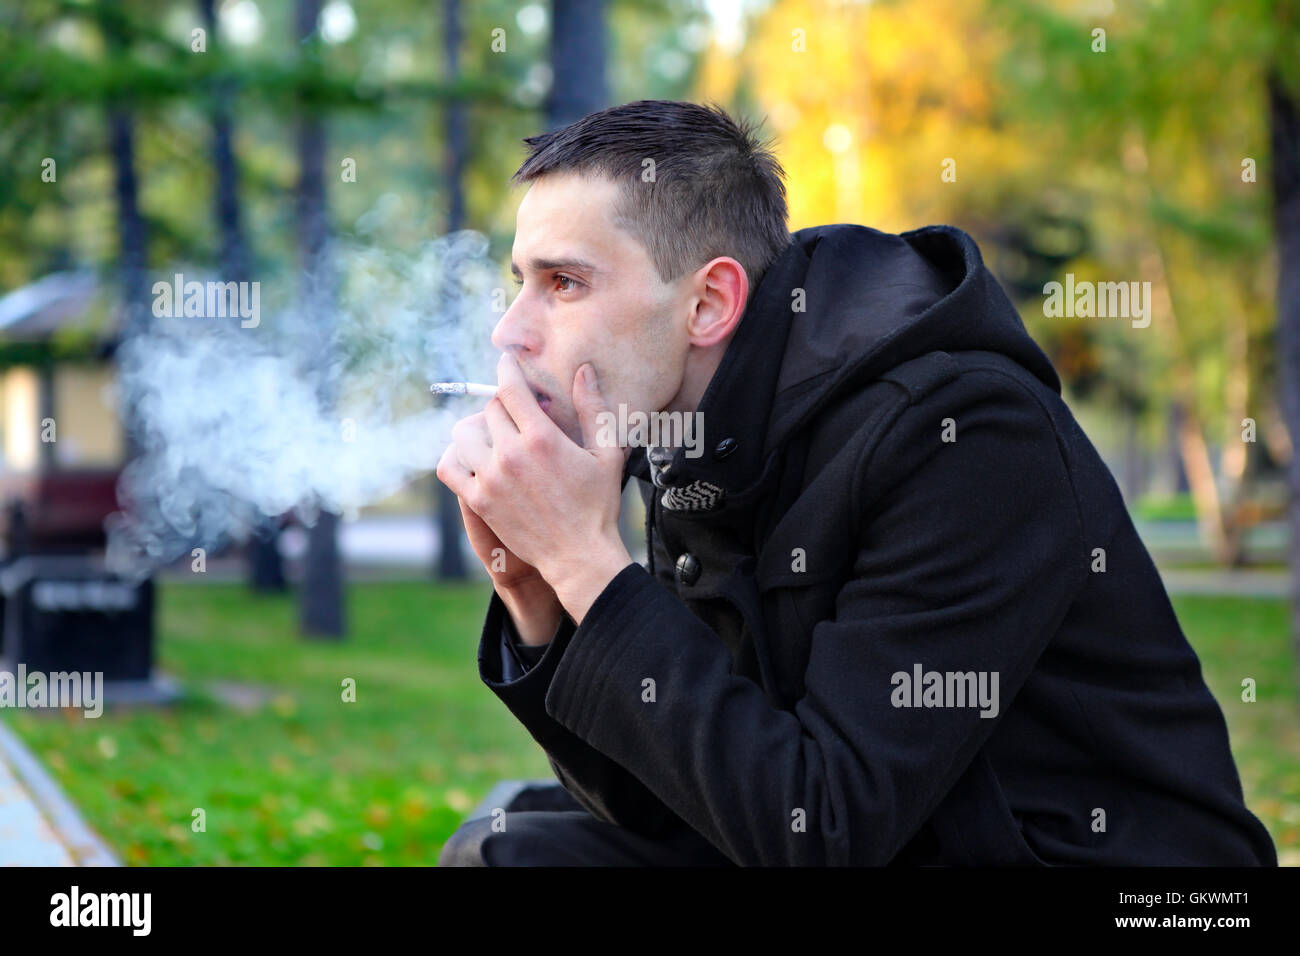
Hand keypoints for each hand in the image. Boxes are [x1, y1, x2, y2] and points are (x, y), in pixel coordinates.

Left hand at [436, 352, 632, 623]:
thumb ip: (593, 408)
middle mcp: (511, 454)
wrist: (579, 555)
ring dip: (476, 428)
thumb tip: (583, 370)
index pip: (510, 387)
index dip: (507, 369)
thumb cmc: (598, 505)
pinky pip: (449, 466)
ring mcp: (490, 479)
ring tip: (493, 435)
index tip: (508, 364)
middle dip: (503, 404)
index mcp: (542, 438)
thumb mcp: (607, 453)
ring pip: (463, 433)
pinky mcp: (478, 501)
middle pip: (489, 409)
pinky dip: (455, 456)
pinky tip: (473, 458)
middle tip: (516, 412)